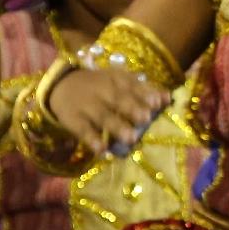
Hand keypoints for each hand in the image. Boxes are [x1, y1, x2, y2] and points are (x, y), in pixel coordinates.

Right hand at [46, 67, 170, 160]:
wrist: (60, 84)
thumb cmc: (99, 85)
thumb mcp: (118, 81)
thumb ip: (143, 89)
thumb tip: (168, 98)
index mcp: (115, 79)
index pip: (132, 85)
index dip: (145, 93)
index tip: (158, 102)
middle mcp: (101, 90)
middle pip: (118, 99)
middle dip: (132, 108)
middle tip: (146, 118)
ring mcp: (86, 105)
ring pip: (103, 116)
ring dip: (117, 126)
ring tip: (131, 138)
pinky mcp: (72, 120)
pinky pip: (83, 130)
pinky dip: (92, 140)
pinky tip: (102, 150)